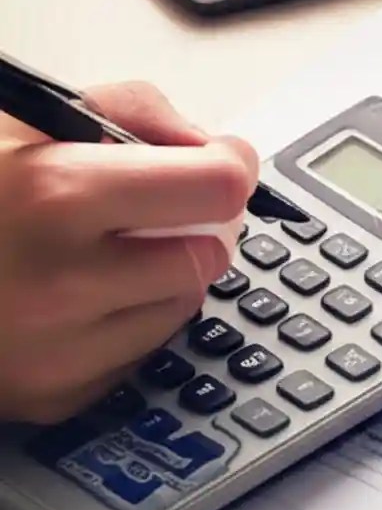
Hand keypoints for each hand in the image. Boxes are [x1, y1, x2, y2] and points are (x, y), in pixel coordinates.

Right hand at [0, 82, 257, 423]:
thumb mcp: (25, 119)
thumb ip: (132, 112)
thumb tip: (210, 147)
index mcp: (57, 195)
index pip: (218, 186)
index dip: (228, 165)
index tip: (224, 161)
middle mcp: (62, 283)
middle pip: (207, 254)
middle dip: (188, 225)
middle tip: (144, 209)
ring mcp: (55, 351)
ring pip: (180, 308)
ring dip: (160, 277)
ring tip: (94, 251)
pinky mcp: (50, 397)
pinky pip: (137, 355)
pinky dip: (122, 325)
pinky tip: (70, 299)